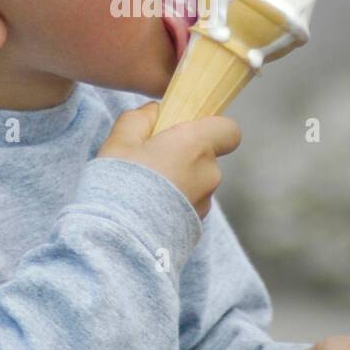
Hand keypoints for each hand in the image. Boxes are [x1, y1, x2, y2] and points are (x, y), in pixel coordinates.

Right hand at [96, 102, 241, 219]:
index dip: (213, 128)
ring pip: (197, 183)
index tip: (187, 131)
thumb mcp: (120, 139)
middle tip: (152, 161)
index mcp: (196, 145)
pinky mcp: (197, 227)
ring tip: (145, 190)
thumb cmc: (121, 182)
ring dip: (179, 182)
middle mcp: (209, 173)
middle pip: (207, 157)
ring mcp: (205, 203)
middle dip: (185, 156)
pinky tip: (148, 209)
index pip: (230, 130)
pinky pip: (189, 206)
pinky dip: (175, 204)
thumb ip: (141, 118)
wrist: (119, 237)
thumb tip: (154, 111)